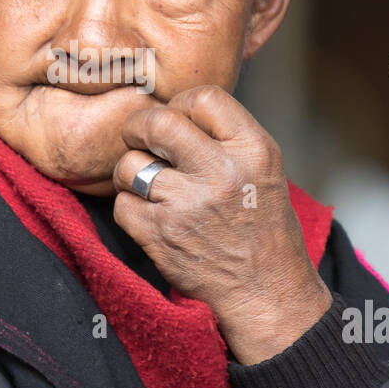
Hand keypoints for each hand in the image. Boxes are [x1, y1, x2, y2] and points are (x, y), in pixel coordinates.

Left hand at [111, 85, 331, 364]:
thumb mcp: (265, 169)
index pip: (204, 97)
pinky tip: (149, 214)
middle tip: (139, 137)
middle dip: (139, 126)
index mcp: (253, 150)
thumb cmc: (264, 228)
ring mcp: (187, 205)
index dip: (182, 104)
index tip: (177, 118)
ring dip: (131, 172)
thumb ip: (226, 137)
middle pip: (158, 122)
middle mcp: (220, 173)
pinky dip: (129, 208)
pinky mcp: (161, 236)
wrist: (266, 290)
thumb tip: (176, 109)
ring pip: (130, 165)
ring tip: (147, 183)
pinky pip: (122, 204)